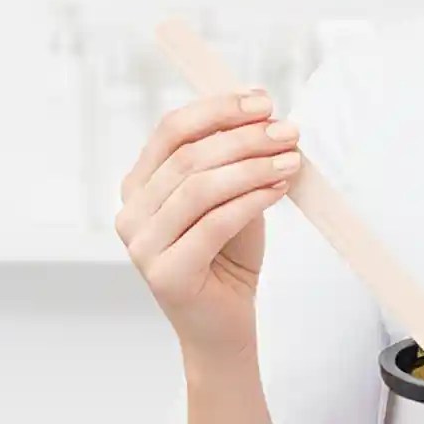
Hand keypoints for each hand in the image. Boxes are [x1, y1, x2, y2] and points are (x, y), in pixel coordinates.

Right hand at [115, 90, 301, 358]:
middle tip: (289, 132)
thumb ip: (235, 157)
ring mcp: (142, 245)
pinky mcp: (166, 274)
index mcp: (140, 184)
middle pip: (188, 156)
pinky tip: (280, 187)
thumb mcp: (233, 194)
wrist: (223, 321)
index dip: (218, 109)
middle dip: (245, 138)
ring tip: (291, 160)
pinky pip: (214, 224)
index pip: (171, 130)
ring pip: (200, 188)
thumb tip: (263, 108)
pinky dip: (252, 200)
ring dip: (253, 166)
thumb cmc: (228, 254)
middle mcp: (131, 212)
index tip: (264, 102)